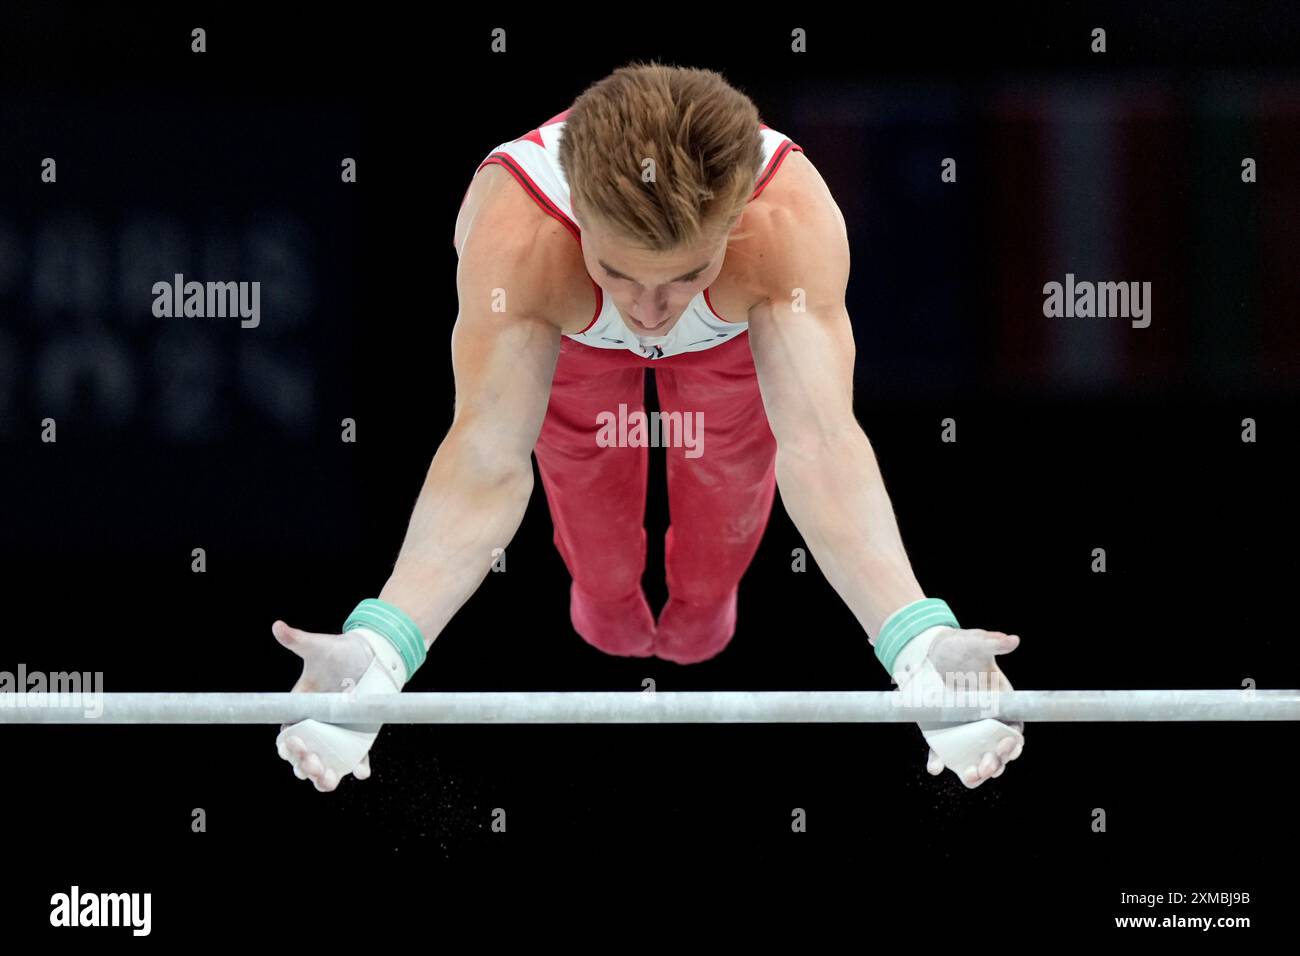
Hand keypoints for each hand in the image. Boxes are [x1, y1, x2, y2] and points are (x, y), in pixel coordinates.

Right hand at [272, 620, 395, 791]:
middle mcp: (317, 727)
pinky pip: (356, 758)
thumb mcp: (319, 647)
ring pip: (326, 764)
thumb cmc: (340, 652)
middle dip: (304, 765)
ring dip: (324, 777)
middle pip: (304, 756)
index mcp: (301, 710)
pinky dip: (358, 768)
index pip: (288, 736)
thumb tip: (278, 626)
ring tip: (328, 780)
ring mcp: (337, 735)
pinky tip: (362, 772)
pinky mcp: (358, 737)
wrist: (372, 654)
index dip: (287, 746)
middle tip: (312, 764)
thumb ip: (297, 640)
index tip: (293, 745)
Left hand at [902, 627, 1024, 787]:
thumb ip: (992, 642)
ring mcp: (963, 730)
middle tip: (987, 767)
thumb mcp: (974, 641)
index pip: (1014, 730)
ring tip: (970, 777)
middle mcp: (984, 722)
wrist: (926, 650)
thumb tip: (1013, 640)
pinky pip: (941, 753)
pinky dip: (938, 762)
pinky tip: (933, 767)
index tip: (1008, 744)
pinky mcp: (940, 733)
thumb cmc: (957, 646)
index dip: (1014, 743)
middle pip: (996, 751)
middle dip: (996, 763)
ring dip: (975, 772)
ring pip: (973, 758)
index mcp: (1000, 703)